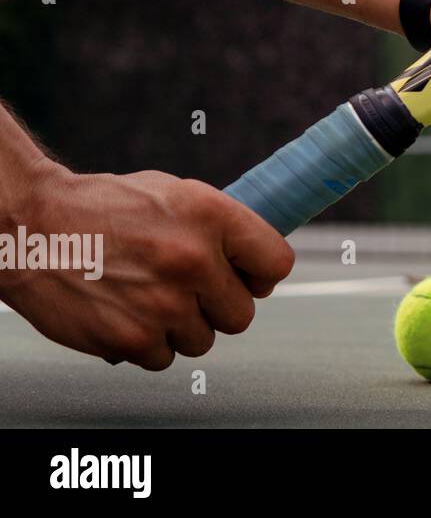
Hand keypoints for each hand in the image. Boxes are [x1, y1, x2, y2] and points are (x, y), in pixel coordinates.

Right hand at [0, 162, 293, 369]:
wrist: (31, 227)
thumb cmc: (102, 209)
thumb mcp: (175, 194)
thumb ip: (220, 227)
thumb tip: (256, 263)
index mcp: (210, 216)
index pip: (277, 263)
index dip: (261, 274)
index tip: (247, 277)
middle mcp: (192, 260)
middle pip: (242, 314)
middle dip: (219, 306)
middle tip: (189, 291)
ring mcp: (163, 304)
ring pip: (203, 341)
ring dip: (181, 326)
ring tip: (149, 297)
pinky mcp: (132, 338)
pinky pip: (164, 358)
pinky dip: (148, 343)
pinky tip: (127, 312)